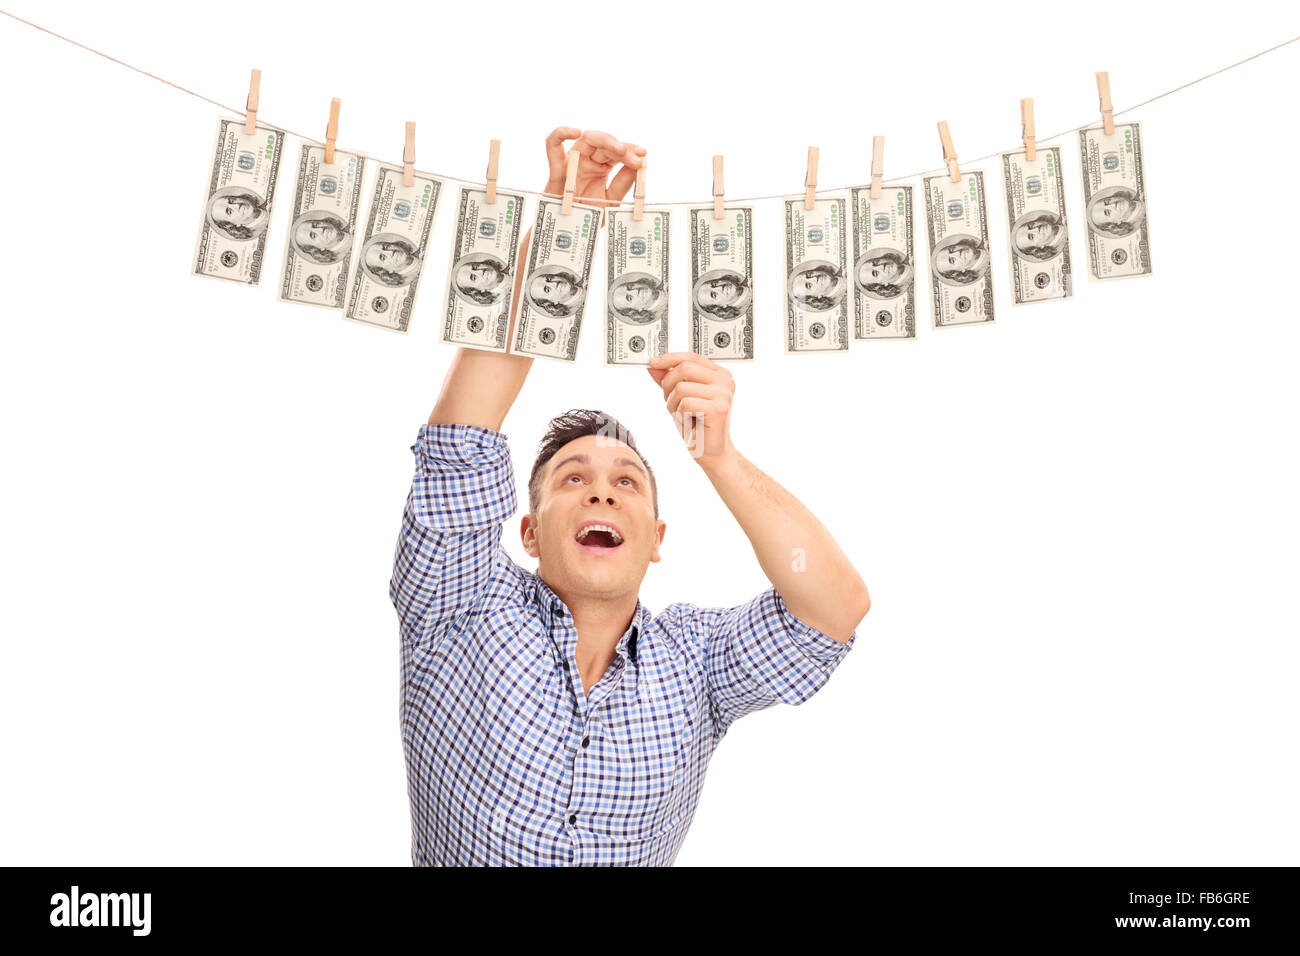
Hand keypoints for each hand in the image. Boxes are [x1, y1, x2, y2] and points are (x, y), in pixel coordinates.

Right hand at [542, 127, 644, 223]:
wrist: (567, 233)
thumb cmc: (586, 216)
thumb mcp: (610, 201)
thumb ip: (622, 184)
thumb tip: (640, 165)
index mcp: (600, 167)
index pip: (616, 152)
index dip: (630, 151)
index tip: (643, 156)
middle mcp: (586, 161)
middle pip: (604, 144)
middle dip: (622, 149)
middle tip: (636, 159)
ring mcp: (571, 163)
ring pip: (586, 140)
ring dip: (605, 140)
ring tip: (620, 149)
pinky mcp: (556, 171)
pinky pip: (552, 147)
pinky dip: (560, 134)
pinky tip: (575, 132)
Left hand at [647, 352, 736, 467]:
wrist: (711, 452)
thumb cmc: (696, 425)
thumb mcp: (679, 397)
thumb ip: (669, 379)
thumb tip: (653, 364)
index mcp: (720, 374)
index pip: (691, 356)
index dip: (669, 358)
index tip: (652, 362)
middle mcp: (725, 381)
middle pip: (684, 368)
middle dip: (668, 384)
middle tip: (669, 401)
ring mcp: (724, 394)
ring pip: (681, 387)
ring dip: (673, 404)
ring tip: (682, 416)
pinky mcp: (718, 408)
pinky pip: (685, 403)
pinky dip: (680, 415)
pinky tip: (689, 424)